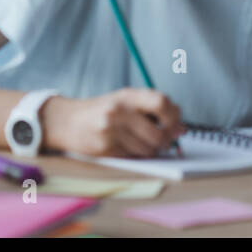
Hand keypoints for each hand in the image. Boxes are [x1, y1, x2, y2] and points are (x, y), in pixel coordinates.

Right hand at [42, 88, 184, 156]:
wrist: (69, 122)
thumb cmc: (105, 111)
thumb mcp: (127, 101)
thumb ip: (154, 109)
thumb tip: (182, 128)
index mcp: (128, 96)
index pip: (161, 102)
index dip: (174, 116)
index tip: (177, 125)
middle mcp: (119, 112)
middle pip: (158, 132)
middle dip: (167, 140)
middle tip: (166, 141)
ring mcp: (111, 131)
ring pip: (148, 148)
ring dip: (153, 149)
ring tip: (146, 142)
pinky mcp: (105, 149)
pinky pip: (133, 156)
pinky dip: (138, 154)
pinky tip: (130, 146)